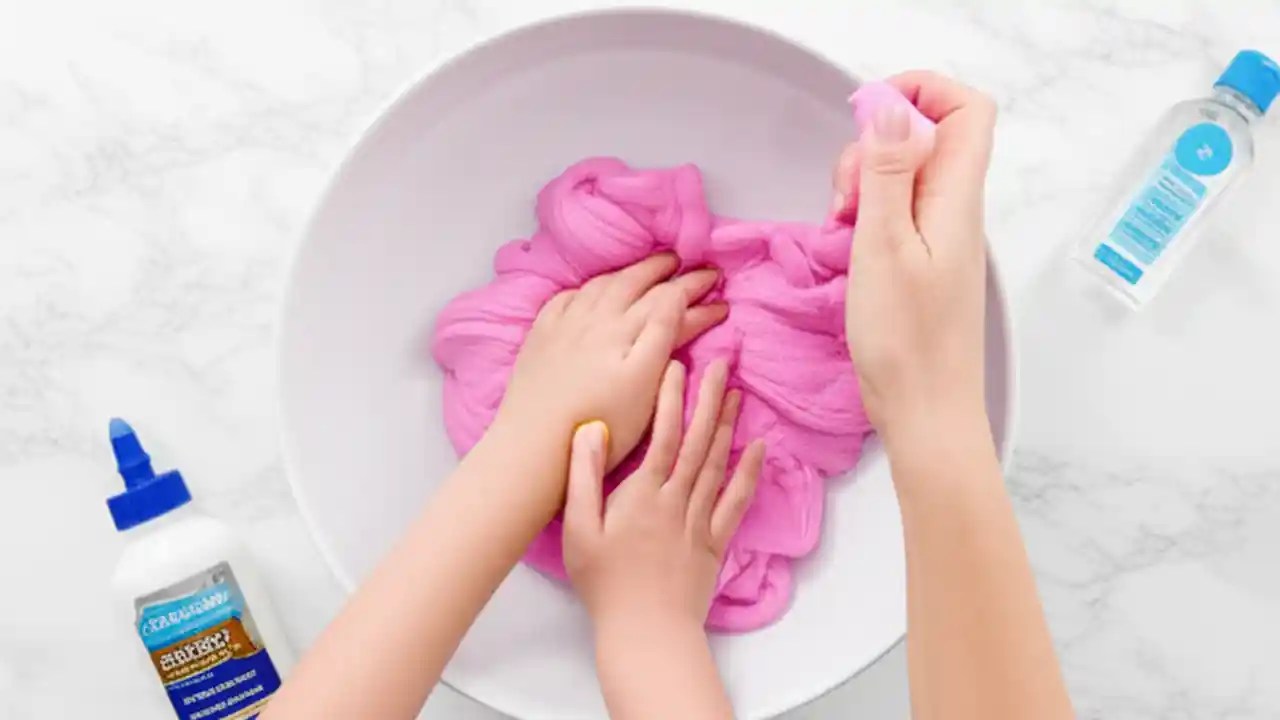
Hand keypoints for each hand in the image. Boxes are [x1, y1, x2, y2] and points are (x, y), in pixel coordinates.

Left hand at [495, 254, 726, 467]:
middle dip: (669, 272)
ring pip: (604, 285)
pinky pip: (566, 298)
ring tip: (650, 268)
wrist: (535, 444)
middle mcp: (597, 319)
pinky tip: (592, 291)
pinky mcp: (541, 337)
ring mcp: (565, 325)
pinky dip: (588, 288)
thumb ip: (662, 334)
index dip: (698, 295)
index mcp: (626, 331)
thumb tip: (676, 296)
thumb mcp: (645, 383)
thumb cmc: (601, 425)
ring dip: (632, 272)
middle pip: (637, 283)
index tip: (722, 295)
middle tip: (693, 266)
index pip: (669, 302)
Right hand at [562, 359, 765, 628]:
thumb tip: (592, 429)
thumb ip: (584, 477)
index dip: (671, 397)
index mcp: (642, 495)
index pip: (661, 435)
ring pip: (717, 464)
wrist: (646, 632)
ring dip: (728, 425)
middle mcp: (676, 501)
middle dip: (708, 398)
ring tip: (737, 392)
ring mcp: (699, 521)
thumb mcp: (579, 530)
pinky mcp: (714, 543)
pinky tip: (759, 449)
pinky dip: (749, 473)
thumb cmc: (605, 584)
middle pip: (696, 440)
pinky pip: (735, 502)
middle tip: (721, 362)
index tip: (677, 365)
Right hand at [833, 71, 996, 444]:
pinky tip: (848, 246)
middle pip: (925, 137)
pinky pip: (896, 213)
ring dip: (865, 185)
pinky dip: (866, 217)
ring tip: (842, 225)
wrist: (927, 414)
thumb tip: (892, 107)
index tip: (868, 115)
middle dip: (875, 146)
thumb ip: (888, 173)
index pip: (965, 109)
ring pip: (904, 176)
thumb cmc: (906, 343)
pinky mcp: (923, 261)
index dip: (921, 92)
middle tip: (847, 195)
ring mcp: (940, 236)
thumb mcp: (883, 247)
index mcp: (956, 199)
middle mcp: (955, 211)